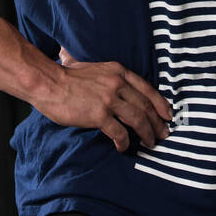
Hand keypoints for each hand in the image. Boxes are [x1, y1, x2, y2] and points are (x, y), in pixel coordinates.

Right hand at [37, 48, 172, 152]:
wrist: (48, 82)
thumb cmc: (66, 76)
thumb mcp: (94, 68)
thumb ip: (108, 75)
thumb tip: (115, 84)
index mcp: (118, 71)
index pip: (147, 88)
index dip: (160, 104)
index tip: (167, 115)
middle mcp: (117, 84)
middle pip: (146, 106)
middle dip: (157, 123)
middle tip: (163, 134)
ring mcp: (109, 100)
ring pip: (138, 119)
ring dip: (147, 134)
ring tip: (150, 143)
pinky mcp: (99, 115)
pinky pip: (119, 132)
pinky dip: (125, 142)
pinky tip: (124, 148)